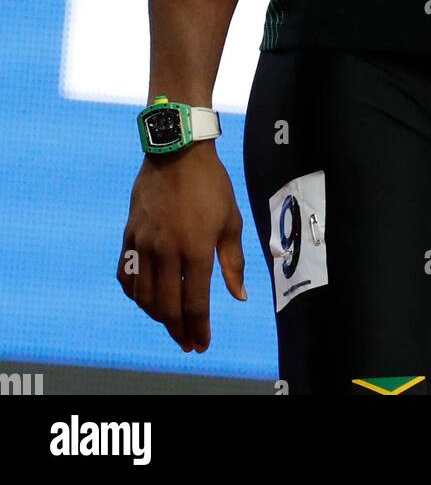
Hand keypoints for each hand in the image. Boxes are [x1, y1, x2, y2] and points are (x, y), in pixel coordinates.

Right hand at [116, 141, 245, 351]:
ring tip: (169, 322)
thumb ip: (233, 262)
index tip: (201, 344)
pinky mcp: (129, 236)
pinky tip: (144, 298)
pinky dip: (134, 294)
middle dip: (178, 330)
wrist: (177, 151)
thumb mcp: (231, 221)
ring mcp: (144, 244)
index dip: (199, 329)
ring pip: (143, 296)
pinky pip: (126, 275)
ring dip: (156, 316)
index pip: (195, 304)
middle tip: (186, 341)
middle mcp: (166, 251)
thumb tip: (238, 296)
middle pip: (167, 307)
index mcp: (196, 249)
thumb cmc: (211, 185)